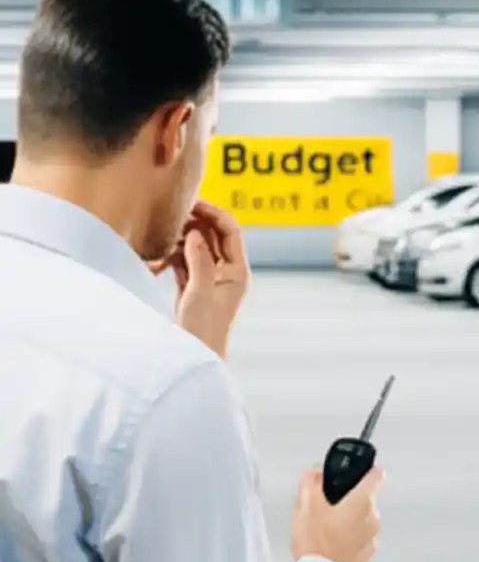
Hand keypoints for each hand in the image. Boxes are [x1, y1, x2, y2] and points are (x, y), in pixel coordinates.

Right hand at [167, 201, 249, 358]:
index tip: (193, 202)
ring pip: (198, 248)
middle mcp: (226, 274)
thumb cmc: (202, 331)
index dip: (214, 214)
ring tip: (165, 226)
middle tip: (175, 210)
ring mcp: (209, 280)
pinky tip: (160, 248)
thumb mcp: (200, 293)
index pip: (230, 232)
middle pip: (214, 237)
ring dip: (183, 236)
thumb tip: (194, 232)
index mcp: (237, 272)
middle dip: (197, 221)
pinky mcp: (193, 288)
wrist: (194, 359)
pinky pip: (185, 262)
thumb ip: (200, 261)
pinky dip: (174, 253)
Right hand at [292, 468, 383, 561]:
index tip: (364, 469)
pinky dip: (350, 537)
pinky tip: (333, 542)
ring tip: (327, 528)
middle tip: (329, 507)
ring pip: (363, 519)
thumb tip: (315, 473)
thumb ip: (310, 481)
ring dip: (350, 520)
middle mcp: (373, 517)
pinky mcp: (367, 553)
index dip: (369, 469)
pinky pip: (361, 537)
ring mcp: (372, 536)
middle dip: (349, 500)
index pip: (376, 474)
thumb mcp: (305, 505)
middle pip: (365, 498)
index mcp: (362, 501)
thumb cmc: (316, 544)